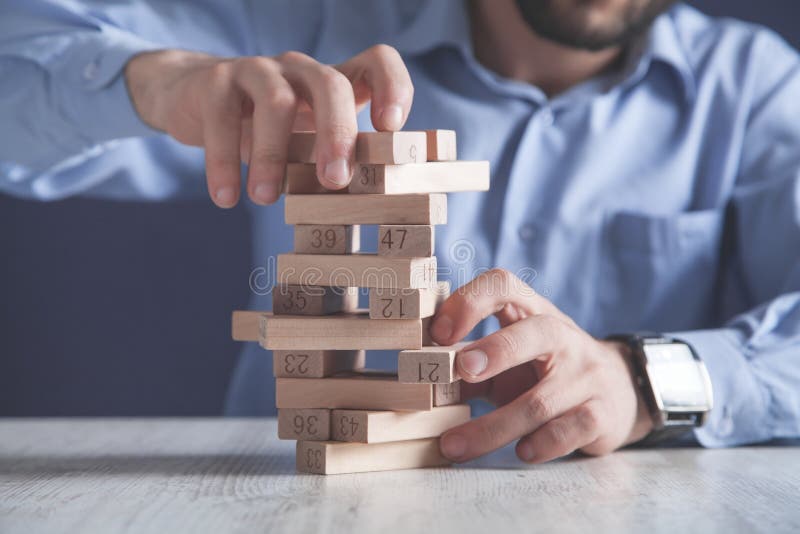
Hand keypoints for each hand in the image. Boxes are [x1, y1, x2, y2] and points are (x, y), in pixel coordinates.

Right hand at [124, 46, 412, 206]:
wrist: (197, 101)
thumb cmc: (271, 132)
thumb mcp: (308, 144)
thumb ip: (335, 160)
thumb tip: (367, 205)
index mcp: (334, 83)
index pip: (377, 62)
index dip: (393, 87)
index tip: (390, 128)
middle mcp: (301, 70)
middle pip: (330, 84)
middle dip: (337, 133)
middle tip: (334, 181)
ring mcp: (258, 70)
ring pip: (275, 101)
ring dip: (273, 155)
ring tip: (266, 199)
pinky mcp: (216, 81)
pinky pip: (222, 118)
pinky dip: (223, 162)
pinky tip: (226, 198)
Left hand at [430, 269, 653, 463]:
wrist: (618, 390)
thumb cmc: (546, 369)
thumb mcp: (509, 358)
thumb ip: (468, 365)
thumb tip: (418, 382)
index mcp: (532, 312)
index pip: (504, 285)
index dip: (470, 302)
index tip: (438, 333)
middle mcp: (563, 336)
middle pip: (535, 332)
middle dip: (496, 351)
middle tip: (461, 370)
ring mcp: (586, 375)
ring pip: (540, 400)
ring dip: (493, 427)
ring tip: (455, 445)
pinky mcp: (601, 413)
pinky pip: (570, 429)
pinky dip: (542, 443)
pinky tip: (522, 452)